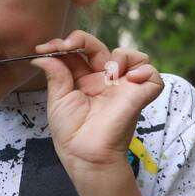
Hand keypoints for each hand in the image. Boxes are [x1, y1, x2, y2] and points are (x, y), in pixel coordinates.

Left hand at [31, 29, 164, 187]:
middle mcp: (104, 81)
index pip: (80, 52)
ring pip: (132, 56)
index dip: (66, 44)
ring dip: (120, 55)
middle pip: (101, 47)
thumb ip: (55, 73)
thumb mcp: (57, 99)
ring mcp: (123, 87)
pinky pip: (152, 75)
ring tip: (109, 70)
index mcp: (85, 81)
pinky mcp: (139, 96)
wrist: (85, 155)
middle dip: (83, 40)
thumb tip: (41, 55)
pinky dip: (146, 71)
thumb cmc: (71, 133)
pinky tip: (129, 78)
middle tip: (69, 46)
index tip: (46, 48)